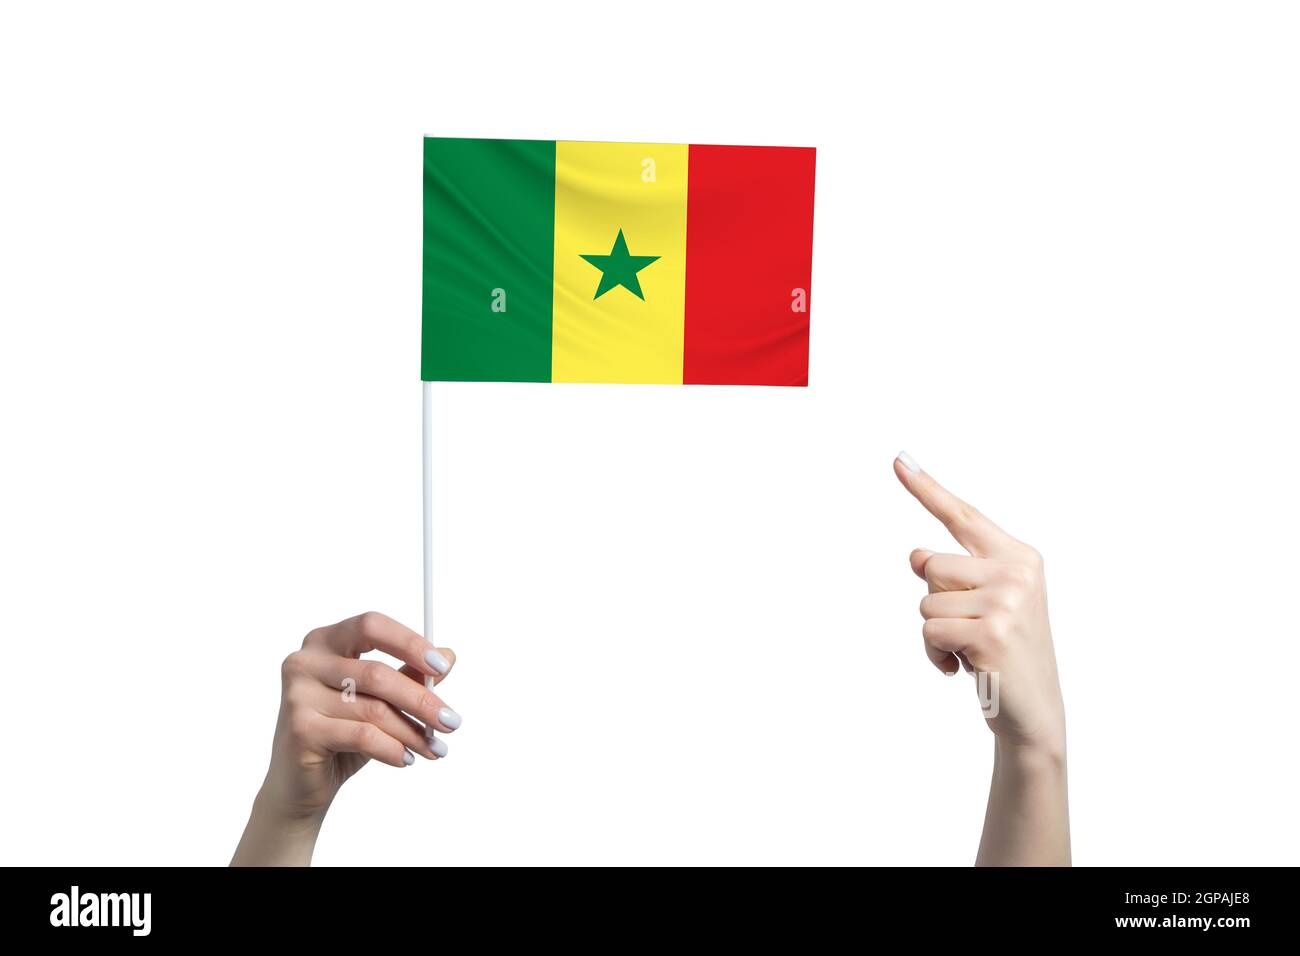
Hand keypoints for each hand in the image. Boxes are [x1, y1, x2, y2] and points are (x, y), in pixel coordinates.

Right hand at [232, 612, 458, 864]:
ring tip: (434, 749)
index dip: (409, 643)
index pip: (371, 626)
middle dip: (421, 700)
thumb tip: (449, 654)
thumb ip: (407, 675)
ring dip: (412, 732)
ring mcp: (298, 695)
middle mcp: (305, 662)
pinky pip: (362, 736)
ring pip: (373, 710)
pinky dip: (392, 749)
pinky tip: (406, 759)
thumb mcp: (378, 700)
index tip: (442, 666)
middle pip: (377, 672)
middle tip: (452, 722)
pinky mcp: (301, 730)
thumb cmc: (341, 733)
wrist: (300, 783)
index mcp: (325, 641)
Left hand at [895, 453, 1063, 753]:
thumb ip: (958, 572)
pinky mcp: (990, 631)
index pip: (963, 516)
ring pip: (924, 600)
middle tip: (970, 628)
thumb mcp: (989, 603)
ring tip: (969, 650)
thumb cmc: (1005, 653)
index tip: (897, 459)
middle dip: (936, 600)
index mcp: (1019, 557)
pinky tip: (963, 669)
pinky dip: (935, 656)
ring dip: (935, 633)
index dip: (926, 488)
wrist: (1034, 713)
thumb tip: (916, 555)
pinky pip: (928, 632)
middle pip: (929, 564)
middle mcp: (1017, 571)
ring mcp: (1006, 601)